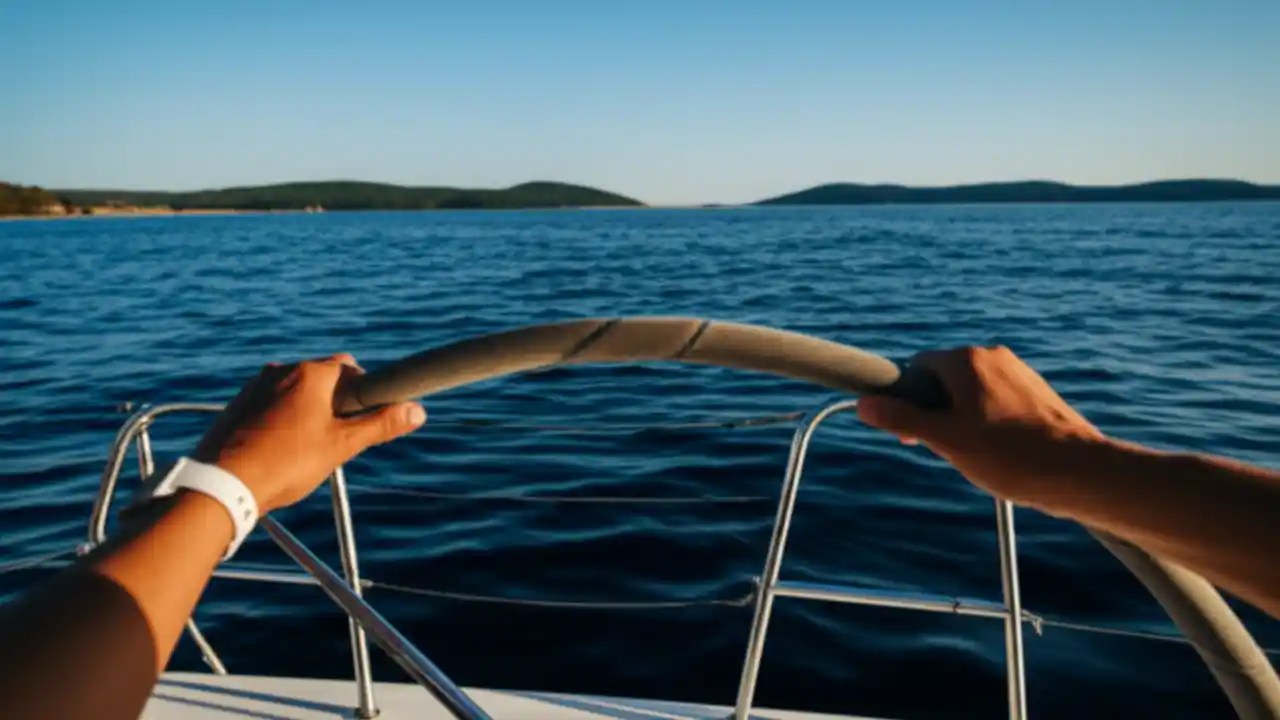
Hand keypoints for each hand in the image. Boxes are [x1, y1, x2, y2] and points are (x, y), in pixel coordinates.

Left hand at [193, 353, 425, 512]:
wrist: (222, 484)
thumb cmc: (285, 463)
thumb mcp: (341, 446)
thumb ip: (380, 425)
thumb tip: (417, 411)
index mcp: (311, 374)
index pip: (350, 368)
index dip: (364, 391)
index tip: (365, 416)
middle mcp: (281, 371)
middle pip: (321, 378)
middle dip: (335, 401)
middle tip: (338, 437)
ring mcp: (255, 386)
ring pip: (294, 391)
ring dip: (307, 410)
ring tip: (306, 448)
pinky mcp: (237, 405)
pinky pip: (270, 403)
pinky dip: (281, 418)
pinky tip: (280, 449)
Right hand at [858, 346, 1103, 504]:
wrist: (1078, 471)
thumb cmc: (1008, 456)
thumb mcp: (944, 440)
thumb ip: (902, 419)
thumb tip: (864, 404)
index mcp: (966, 361)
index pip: (916, 367)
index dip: (904, 400)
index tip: (907, 433)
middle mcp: (992, 357)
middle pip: (943, 379)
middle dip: (933, 412)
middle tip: (938, 449)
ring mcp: (1018, 373)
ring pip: (970, 393)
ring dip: (959, 420)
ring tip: (972, 455)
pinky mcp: (1036, 392)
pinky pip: (996, 401)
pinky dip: (986, 423)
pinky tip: (997, 453)